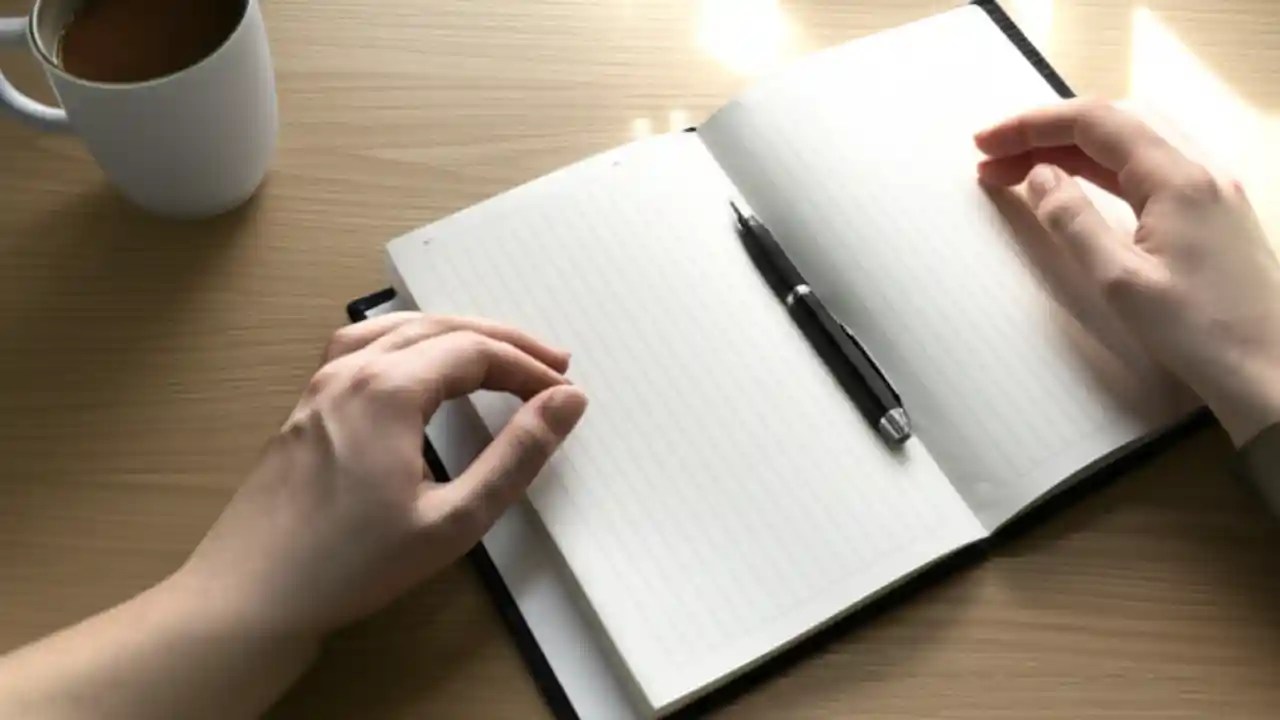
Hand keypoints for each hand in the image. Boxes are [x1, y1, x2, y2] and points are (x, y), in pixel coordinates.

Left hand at [176, 313, 588, 635]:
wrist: (250, 596)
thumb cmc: (352, 566)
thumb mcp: (453, 520)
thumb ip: (515, 456)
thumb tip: (566, 401)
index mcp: (388, 390)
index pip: (475, 352)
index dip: (527, 367)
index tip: (564, 394)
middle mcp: (350, 371)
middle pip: (440, 327)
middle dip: (501, 342)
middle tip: (551, 366)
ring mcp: (320, 385)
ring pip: (397, 328)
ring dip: (454, 333)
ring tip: (495, 355)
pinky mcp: (305, 406)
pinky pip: (362, 346)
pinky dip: (409, 341)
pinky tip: (417, 364)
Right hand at [975, 99, 1279, 445]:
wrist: (1271, 371)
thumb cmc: (1199, 333)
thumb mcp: (1119, 280)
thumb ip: (1073, 221)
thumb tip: (1039, 176)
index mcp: (1177, 179)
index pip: (1094, 123)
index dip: (1032, 125)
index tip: (985, 142)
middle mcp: (1197, 173)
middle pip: (1110, 129)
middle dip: (1043, 135)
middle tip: (990, 156)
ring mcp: (1208, 192)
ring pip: (1126, 151)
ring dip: (1067, 153)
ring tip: (1017, 172)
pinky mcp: (1209, 216)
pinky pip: (1144, 175)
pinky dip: (1097, 174)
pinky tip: (1072, 190)